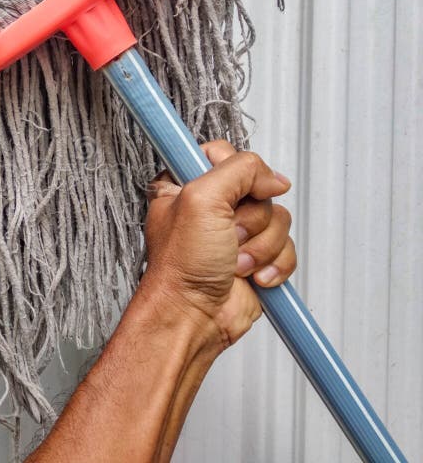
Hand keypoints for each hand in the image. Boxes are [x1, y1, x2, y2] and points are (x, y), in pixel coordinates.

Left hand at [139, 140, 295, 347]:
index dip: (235, 174)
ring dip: (260, 245)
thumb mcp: (201, 198)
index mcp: (184, 183)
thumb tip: (273, 178)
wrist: (193, 316)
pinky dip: (274, 264)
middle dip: (249, 219)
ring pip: (277, 218)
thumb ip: (240, 169)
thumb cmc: (182, 266)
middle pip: (259, 187)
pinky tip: (252, 277)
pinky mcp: (256, 256)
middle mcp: (211, 204)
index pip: (224, 153)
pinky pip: (286, 247)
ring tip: (234, 261)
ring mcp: (235, 231)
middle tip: (227, 236)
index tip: (228, 194)